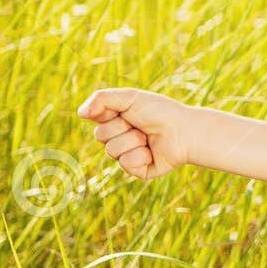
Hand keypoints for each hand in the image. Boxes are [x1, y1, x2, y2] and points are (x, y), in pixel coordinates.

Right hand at [77, 87, 191, 180]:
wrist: (186, 131)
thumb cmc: (161, 112)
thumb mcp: (131, 97)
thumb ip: (102, 99)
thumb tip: (80, 113)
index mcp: (116, 120)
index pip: (95, 119)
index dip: (107, 114)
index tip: (124, 109)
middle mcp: (120, 138)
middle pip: (100, 135)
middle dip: (121, 127)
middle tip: (141, 125)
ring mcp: (128, 154)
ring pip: (111, 151)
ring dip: (132, 141)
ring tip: (149, 137)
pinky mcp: (138, 170)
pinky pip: (125, 165)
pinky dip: (139, 156)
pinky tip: (152, 152)